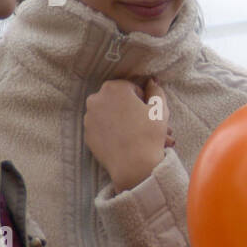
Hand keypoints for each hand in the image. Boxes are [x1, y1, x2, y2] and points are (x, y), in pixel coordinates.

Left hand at [84, 77, 172, 192]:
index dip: (142, 98)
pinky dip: (110, 131)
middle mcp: (96, 99)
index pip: (130, 87)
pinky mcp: (87, 134)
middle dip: (129, 108)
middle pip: (117, 100)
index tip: (147, 111)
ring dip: (120, 119)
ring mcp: (89, 118)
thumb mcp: (159, 109)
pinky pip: (101, 128)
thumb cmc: (149, 134)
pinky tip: (123, 140)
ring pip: (108, 114)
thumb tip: (152, 81)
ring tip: (135, 133)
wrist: (134, 165)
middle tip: (142, 122)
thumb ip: (156, 90)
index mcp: (114, 88)